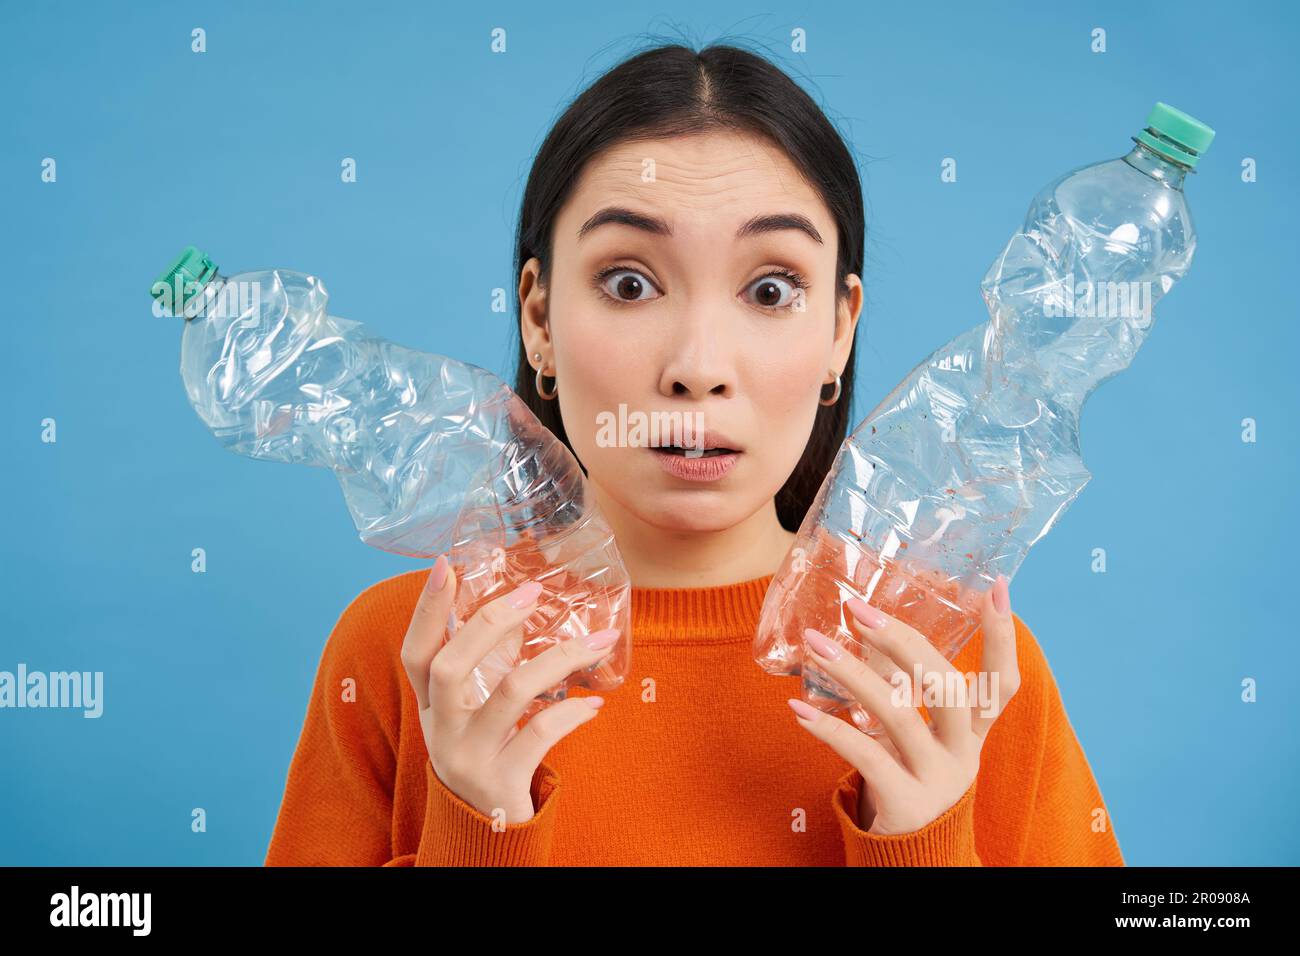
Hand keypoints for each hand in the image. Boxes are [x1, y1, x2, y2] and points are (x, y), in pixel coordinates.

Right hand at [400, 554, 619, 823]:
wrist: (486, 833)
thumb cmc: (485, 754)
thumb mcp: (474, 711)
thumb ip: (489, 663)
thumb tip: (519, 608)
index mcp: (429, 706)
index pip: (416, 651)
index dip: (427, 609)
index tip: (445, 564)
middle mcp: (440, 729)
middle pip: (450, 667)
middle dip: (491, 622)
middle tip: (532, 592)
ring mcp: (468, 757)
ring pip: (509, 695)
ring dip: (558, 661)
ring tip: (597, 642)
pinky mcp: (501, 782)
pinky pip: (540, 736)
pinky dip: (572, 715)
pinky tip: (592, 703)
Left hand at [788, 574, 1018, 835]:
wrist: (911, 854)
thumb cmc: (909, 773)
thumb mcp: (916, 730)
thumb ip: (903, 684)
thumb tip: (866, 627)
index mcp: (974, 731)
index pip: (1002, 682)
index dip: (1003, 639)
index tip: (998, 588)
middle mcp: (963, 753)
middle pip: (948, 690)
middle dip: (904, 643)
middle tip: (859, 611)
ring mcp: (937, 779)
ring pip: (900, 716)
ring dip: (853, 674)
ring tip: (816, 645)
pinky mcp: (905, 803)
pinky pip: (866, 757)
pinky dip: (830, 729)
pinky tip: (799, 709)